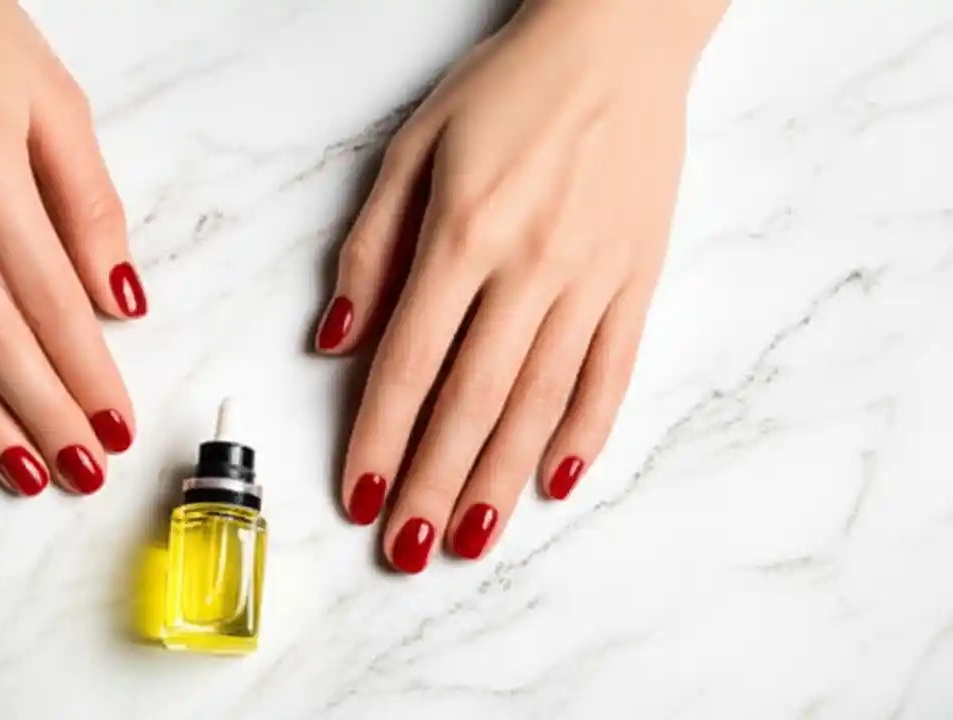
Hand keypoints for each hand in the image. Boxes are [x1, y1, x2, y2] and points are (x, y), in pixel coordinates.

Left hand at [316, 0, 726, 569]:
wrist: (615, 45)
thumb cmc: (502, 93)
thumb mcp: (411, 150)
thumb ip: (369, 250)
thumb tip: (335, 343)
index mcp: (462, 234)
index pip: (409, 363)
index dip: (380, 438)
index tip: (359, 496)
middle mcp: (530, 266)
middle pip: (472, 400)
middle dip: (434, 483)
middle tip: (408, 550)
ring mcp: (592, 279)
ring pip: (540, 401)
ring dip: (501, 478)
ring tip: (471, 538)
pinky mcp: (636, 280)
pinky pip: (611, 373)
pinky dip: (583, 432)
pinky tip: (555, 483)